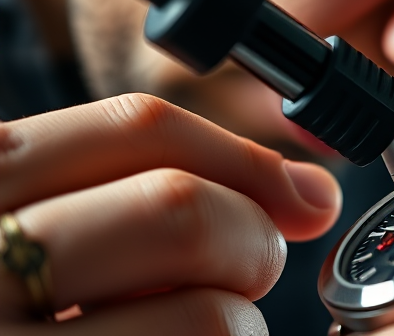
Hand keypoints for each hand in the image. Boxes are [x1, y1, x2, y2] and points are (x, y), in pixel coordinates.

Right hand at [0, 94, 341, 334]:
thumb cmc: (9, 301)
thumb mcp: (34, 229)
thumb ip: (145, 194)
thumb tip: (311, 193)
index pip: (139, 130)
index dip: (246, 160)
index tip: (304, 198)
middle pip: (180, 213)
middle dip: (252, 242)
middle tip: (250, 275)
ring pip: (208, 319)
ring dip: (233, 329)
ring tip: (187, 333)